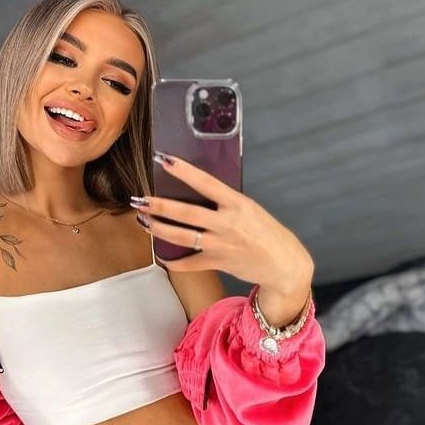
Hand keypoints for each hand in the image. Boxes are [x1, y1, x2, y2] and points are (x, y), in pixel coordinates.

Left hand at [132, 152, 313, 296]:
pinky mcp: (218, 262)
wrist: (283, 264)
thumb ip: (226, 203)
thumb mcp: (250, 209)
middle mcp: (227, 223)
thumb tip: (198, 193)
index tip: (165, 160)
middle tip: (140, 199)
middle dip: (160, 206)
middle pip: (186, 213)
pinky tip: (162, 255)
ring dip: (159, 228)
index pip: (206, 183)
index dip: (184, 171)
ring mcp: (221, 244)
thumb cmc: (267, 233)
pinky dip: (174, 261)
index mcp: (237, 203)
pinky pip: (189, 263)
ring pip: (182, 236)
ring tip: (143, 221)